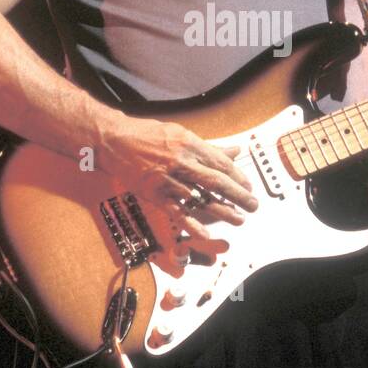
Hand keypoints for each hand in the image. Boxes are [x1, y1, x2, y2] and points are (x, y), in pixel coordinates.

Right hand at [95, 113, 257, 271]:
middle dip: (238, 195)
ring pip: (200, 199)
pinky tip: (206, 233)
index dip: (238, 177)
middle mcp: (181, 162)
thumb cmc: (147, 135)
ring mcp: (167, 180)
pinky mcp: (155, 194)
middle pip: (216, 181)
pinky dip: (192, 224)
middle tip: (253, 205)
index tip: (249, 186)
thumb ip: (209, 146)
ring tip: (239, 219)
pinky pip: (177, 212)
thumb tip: (234, 151)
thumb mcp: (181, 134)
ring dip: (222, 211)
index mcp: (189, 144)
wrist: (114, 140)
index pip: (221, 163)